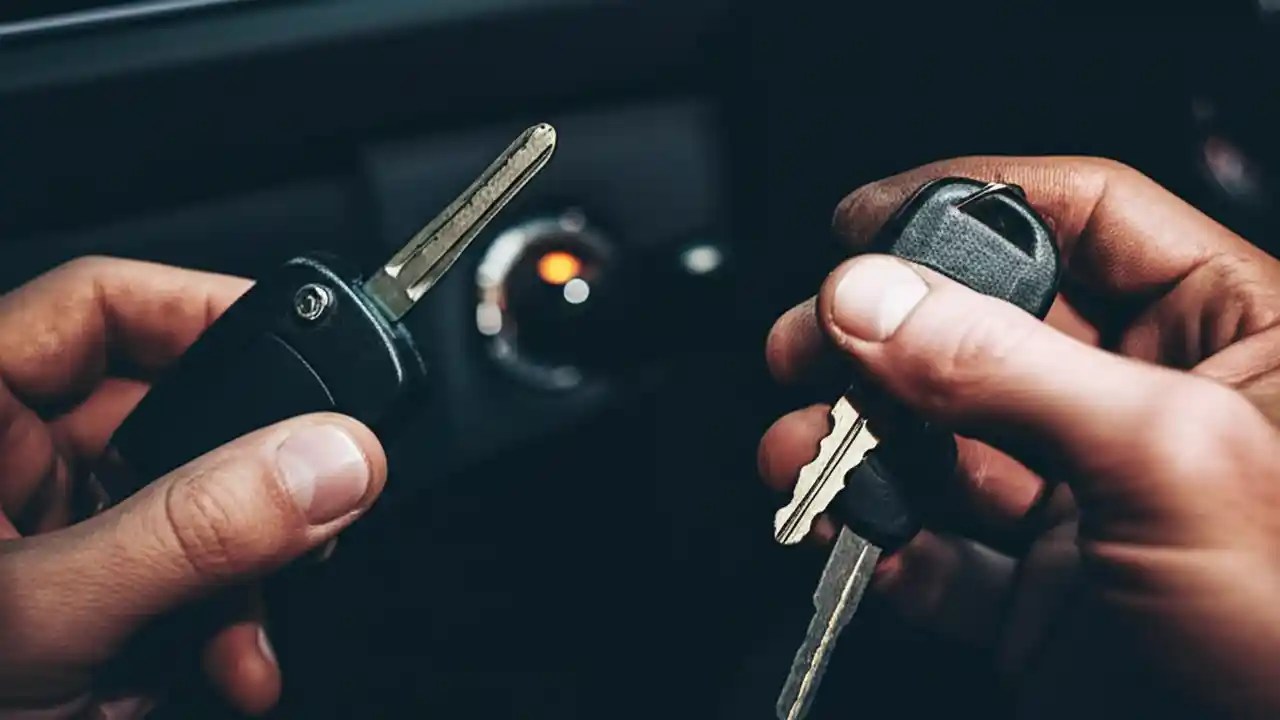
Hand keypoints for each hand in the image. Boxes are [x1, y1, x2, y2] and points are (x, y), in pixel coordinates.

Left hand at [0, 258, 386, 717]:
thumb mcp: (49, 614)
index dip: (203, 308)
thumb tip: (328, 458)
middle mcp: (14, 468)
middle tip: (315, 498)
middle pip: (173, 415)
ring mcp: (55, 540)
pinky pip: (187, 581)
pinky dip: (224, 622)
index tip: (310, 341)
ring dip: (245, 573)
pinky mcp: (90, 605)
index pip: (98, 307)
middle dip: (250, 478)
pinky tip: (228, 664)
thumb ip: (192, 531)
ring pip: (197, 507)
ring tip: (250, 623)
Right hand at [759, 158, 1279, 718]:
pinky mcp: (1041, 594)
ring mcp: (1087, 504)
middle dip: (883, 337)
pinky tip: (847, 532)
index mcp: (1228, 339)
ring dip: (856, 441)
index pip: (1086, 218)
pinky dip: (875, 539)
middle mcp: (1145, 411)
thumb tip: (873, 297)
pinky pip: (935, 549)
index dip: (971, 202)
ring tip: (801, 449)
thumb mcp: (1165, 462)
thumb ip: (1007, 366)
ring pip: (943, 440)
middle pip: (986, 328)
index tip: (865, 223)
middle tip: (810, 344)